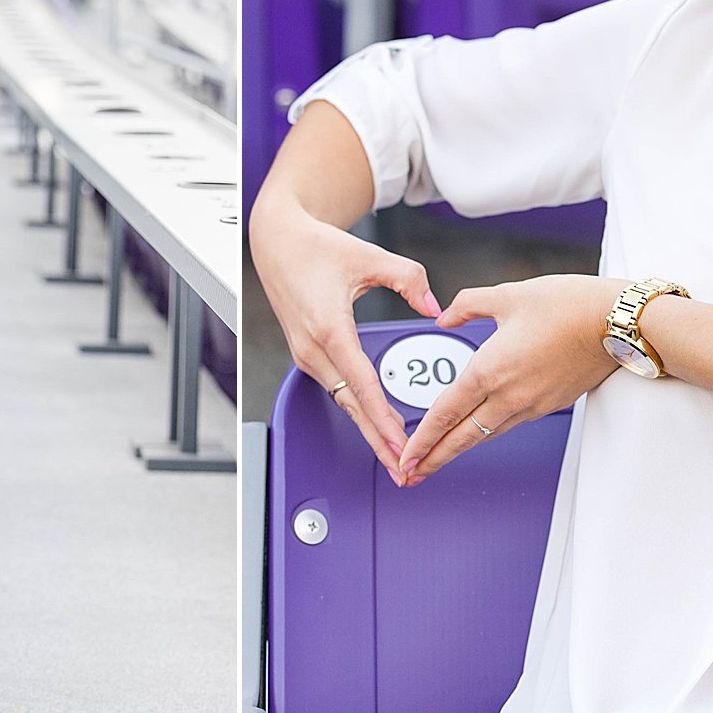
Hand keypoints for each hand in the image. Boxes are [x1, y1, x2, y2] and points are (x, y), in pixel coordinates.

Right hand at [252, 201, 441, 481]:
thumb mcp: (370, 256)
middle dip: (377, 441)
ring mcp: (306, 354)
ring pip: (343, 401)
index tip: (402, 443)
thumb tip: (434, 307)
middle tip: (403, 470)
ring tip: (395, 455)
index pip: (361, 384)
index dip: (383, 418)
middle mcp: (312, 348)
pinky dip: (357, 409)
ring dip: (368, 428)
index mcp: (328, 326)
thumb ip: (409, 279)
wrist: (278, 242)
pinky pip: (336, 388)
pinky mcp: (307, 354)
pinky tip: (375, 423)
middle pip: (351, 405)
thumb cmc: (317, 248)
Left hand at [398, 275, 628, 484]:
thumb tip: (444, 318)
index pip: (445, 414)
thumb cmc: (567, 305)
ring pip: (486, 435)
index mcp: (489, 370)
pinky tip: (479, 430)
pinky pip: (509, 423)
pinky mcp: (550, 405)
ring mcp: (531, 405)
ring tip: (439, 459)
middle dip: (433, 458)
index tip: (404, 457)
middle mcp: (508, 396)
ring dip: (459, 449)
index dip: (421, 439)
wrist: (616, 323)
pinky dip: (487, 432)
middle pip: (462, 437)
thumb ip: (467, 306)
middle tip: (410, 475)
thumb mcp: (507, 294)